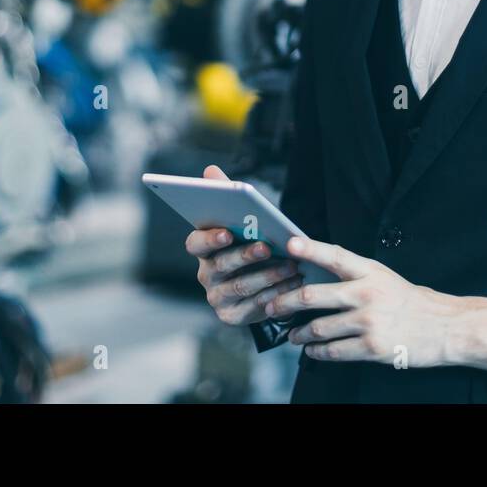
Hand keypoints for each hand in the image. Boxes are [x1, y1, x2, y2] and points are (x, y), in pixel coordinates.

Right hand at [185, 165, 304, 325]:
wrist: (260, 283)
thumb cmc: (248, 243)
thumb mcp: (239, 219)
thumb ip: (224, 194)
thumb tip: (210, 170)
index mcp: (202, 249)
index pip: (195, 243)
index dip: (209, 238)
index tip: (228, 232)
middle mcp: (205, 274)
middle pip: (221, 265)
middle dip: (246, 256)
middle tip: (268, 247)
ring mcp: (216, 297)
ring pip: (240, 286)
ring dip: (267, 275)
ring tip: (290, 267)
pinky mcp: (232, 316)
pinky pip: (253, 306)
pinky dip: (274, 295)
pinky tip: (291, 286)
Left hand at [268, 236, 486, 374]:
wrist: (445, 327)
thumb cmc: (411, 301)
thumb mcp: (384, 277)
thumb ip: (354, 276)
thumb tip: (316, 275)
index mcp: (370, 271)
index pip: (334, 255)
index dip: (310, 248)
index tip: (289, 244)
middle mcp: (366, 293)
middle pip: (313, 295)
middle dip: (285, 301)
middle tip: (271, 304)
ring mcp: (369, 321)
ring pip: (319, 327)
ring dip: (299, 332)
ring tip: (291, 334)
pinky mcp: (372, 347)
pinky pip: (334, 351)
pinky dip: (318, 352)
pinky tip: (311, 351)